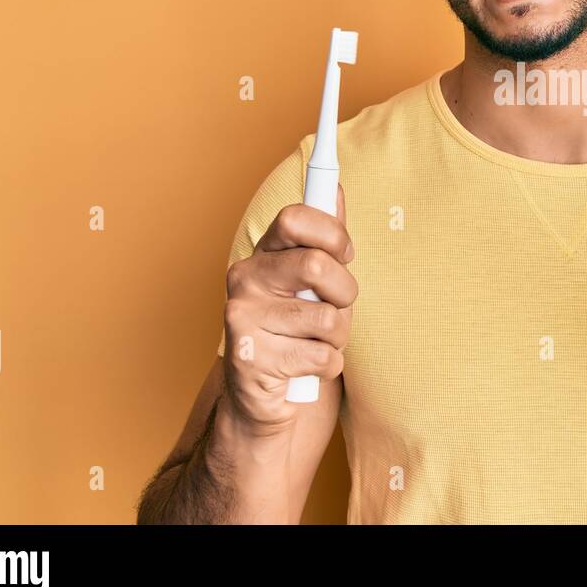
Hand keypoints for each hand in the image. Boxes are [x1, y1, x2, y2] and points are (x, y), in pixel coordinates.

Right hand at [220, 184, 356, 434]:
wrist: (267, 398)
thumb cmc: (300, 330)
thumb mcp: (316, 281)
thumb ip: (325, 238)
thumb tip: (335, 189)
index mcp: (263, 254)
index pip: (294, 218)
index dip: (332, 233)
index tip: (345, 252)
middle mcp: (244, 279)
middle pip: (316, 265)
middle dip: (345, 293)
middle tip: (337, 308)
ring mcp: (242, 319)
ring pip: (325, 318)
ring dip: (337, 337)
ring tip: (317, 343)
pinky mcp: (249, 359)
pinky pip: (321, 356)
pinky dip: (328, 366)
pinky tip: (305, 368)